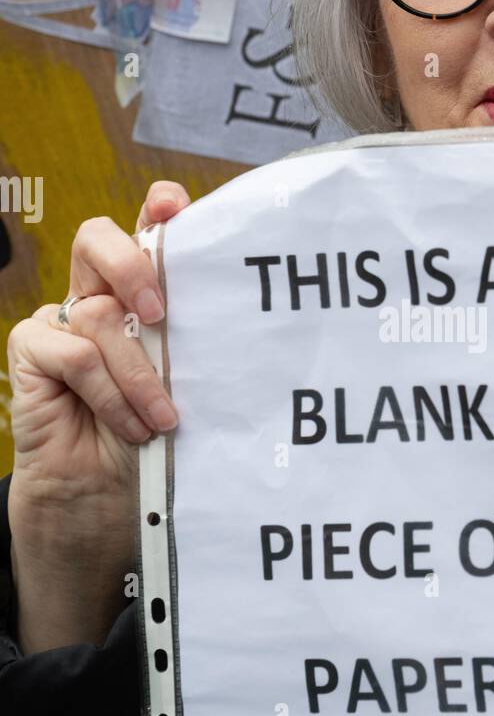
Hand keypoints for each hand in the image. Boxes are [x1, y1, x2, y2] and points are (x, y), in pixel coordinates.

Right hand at [7, 182, 190, 651]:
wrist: (110, 509)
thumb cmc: (158, 447)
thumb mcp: (190, 387)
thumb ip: (198, 341)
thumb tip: (240, 306)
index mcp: (144, 301)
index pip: (147, 236)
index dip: (157, 213)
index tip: (175, 206)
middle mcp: (100, 303)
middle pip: (99, 239)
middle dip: (133, 262)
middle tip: (162, 312)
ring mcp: (62, 326)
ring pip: (96, 314)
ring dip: (137, 371)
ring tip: (162, 418)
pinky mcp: (32, 356)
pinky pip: (68, 350)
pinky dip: (105, 389)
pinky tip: (129, 425)